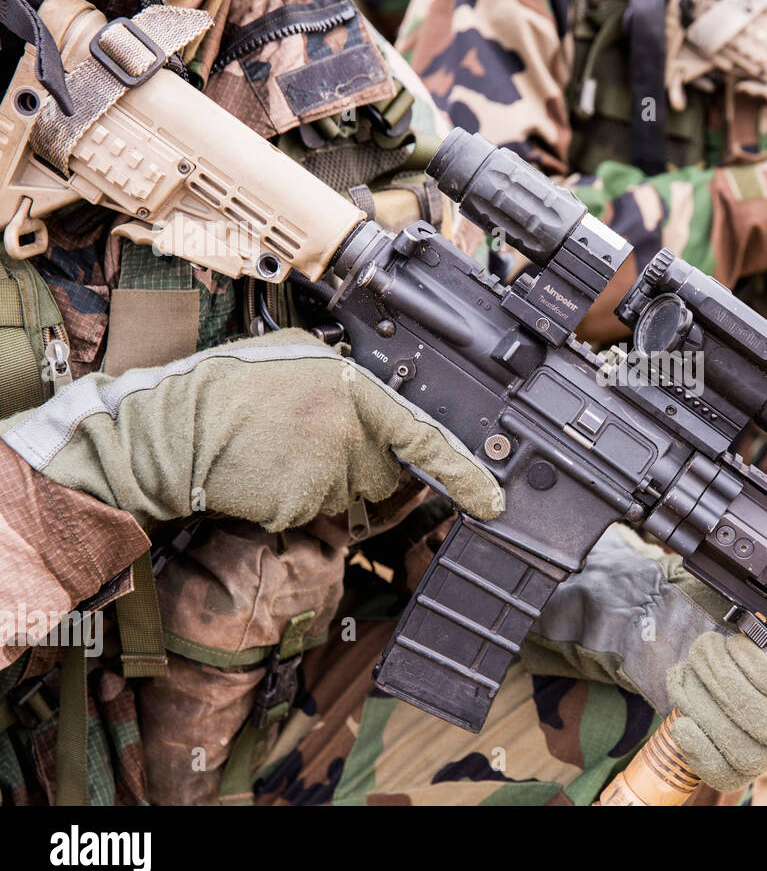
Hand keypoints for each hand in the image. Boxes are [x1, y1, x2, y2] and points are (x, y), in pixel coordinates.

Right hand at [0, 329, 502, 530]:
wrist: (171, 430)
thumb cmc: (229, 388)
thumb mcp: (297, 358)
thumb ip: (348, 380)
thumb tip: (379, 398)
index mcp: (352, 389)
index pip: (423, 436)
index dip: (462, 471)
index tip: (492, 499)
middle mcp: (349, 432)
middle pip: (388, 471)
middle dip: (367, 465)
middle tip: (313, 442)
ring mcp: (327, 473)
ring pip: (355, 494)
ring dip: (332, 482)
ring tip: (282, 450)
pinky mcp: (303, 507)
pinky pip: (320, 512)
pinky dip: (300, 500)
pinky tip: (270, 472)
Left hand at [666, 631, 766, 790]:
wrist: (726, 674)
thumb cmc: (748, 648)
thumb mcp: (764, 634)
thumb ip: (764, 634)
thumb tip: (750, 631)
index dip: (763, 672)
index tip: (735, 644)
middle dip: (724, 681)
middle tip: (703, 648)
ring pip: (742, 749)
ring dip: (704, 705)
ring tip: (685, 671)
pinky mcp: (741, 770)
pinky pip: (724, 774)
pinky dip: (698, 749)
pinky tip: (681, 722)